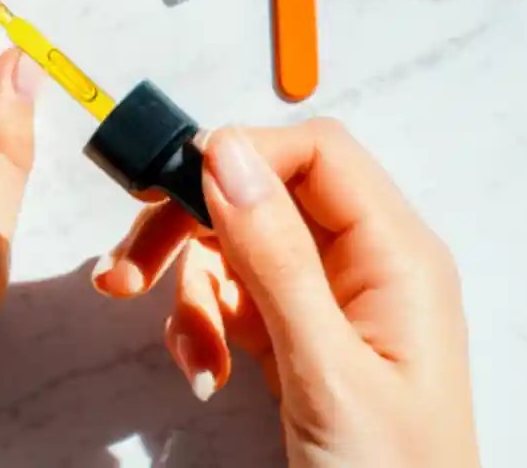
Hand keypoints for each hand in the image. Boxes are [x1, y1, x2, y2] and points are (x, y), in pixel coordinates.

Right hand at [91, 120, 478, 466]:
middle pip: (261, 196)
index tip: (168, 192)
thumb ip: (277, 257)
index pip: (317, 154)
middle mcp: (365, 265)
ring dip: (191, 296)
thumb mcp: (326, 370)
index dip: (240, 155)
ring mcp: (329, 301)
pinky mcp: (298, 336)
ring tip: (192, 361)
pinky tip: (205, 374)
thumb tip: (225, 152)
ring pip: (235, 250)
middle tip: (128, 273)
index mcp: (398, 256)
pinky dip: (203, 330)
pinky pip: (233, 301)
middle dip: (190, 231)